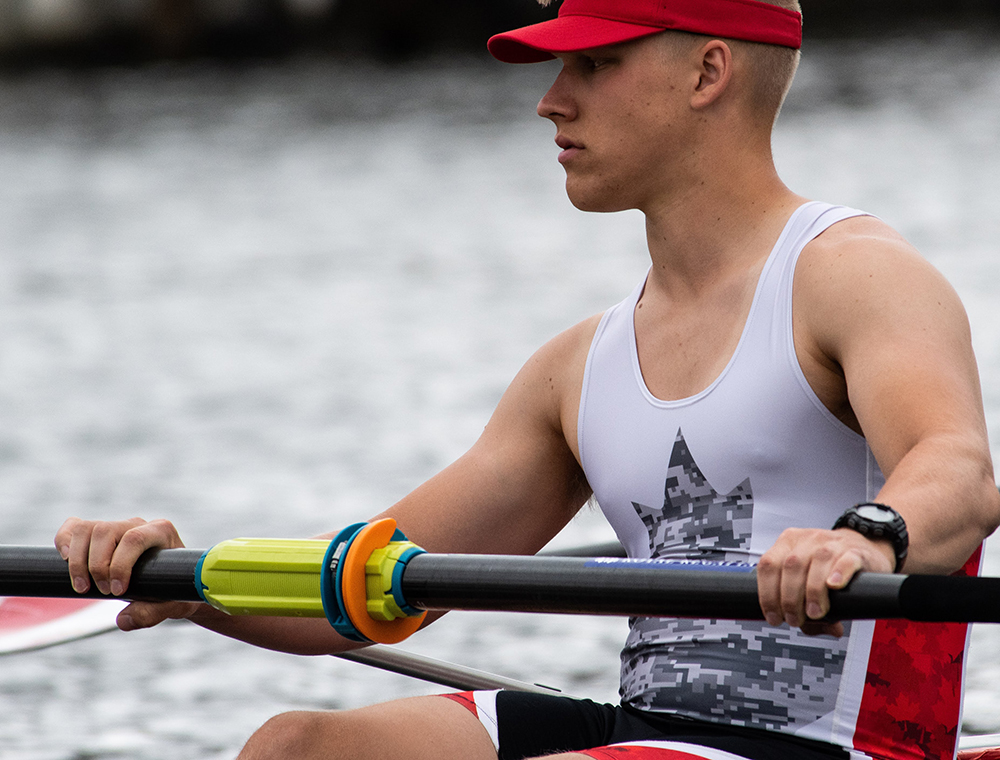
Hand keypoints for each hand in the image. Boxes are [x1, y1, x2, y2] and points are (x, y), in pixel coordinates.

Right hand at [54, 517, 201, 630]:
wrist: (172, 584)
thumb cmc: (175, 592)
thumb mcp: (174, 606)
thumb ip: (152, 613)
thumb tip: (122, 620)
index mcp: (162, 532)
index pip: (134, 538)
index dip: (120, 565)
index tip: (117, 592)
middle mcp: (138, 524)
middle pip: (105, 531)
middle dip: (97, 566)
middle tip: (104, 593)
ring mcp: (117, 526)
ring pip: (86, 528)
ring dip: (77, 560)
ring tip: (83, 587)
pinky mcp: (99, 533)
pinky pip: (75, 527)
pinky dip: (64, 540)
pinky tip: (65, 561)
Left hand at [756, 527, 895, 635]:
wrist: (862, 549)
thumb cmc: (828, 568)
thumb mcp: (809, 582)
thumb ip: (806, 607)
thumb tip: (821, 628)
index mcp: (788, 543)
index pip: (768, 565)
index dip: (767, 594)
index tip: (775, 617)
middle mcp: (807, 540)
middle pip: (791, 566)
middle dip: (789, 598)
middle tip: (795, 619)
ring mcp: (831, 543)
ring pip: (817, 562)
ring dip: (813, 592)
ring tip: (814, 613)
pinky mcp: (855, 551)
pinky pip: (845, 560)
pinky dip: (838, 574)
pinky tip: (834, 587)